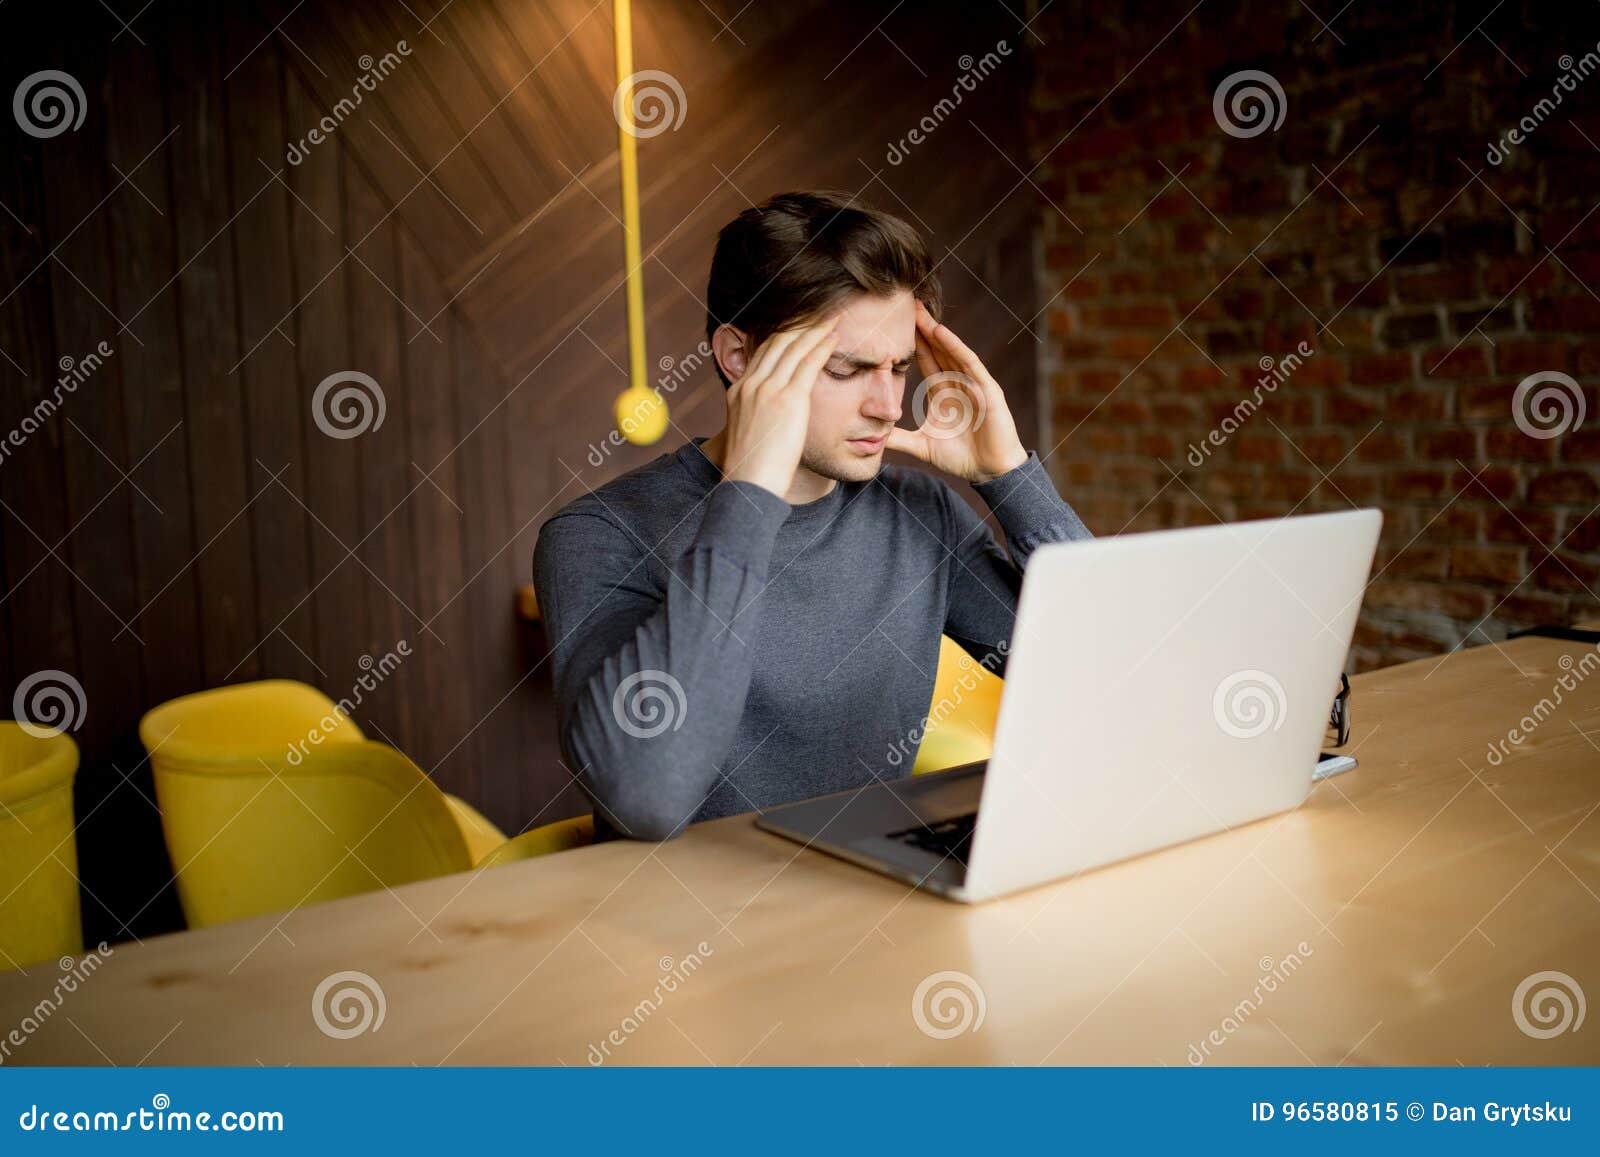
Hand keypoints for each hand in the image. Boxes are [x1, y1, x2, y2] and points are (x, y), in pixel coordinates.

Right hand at [720, 316, 838, 496]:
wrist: (749, 484)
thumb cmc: (752, 472)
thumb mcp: (749, 437)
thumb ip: (759, 420)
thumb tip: (770, 423)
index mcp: (739, 392)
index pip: (762, 353)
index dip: (782, 336)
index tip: (798, 327)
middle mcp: (751, 385)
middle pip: (776, 343)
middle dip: (799, 325)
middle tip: (818, 313)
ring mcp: (767, 390)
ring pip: (793, 347)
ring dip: (815, 329)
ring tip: (831, 318)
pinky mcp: (788, 399)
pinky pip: (808, 363)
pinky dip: (822, 346)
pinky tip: (835, 337)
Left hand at [886, 300, 1027, 482]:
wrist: (989, 472)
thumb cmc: (961, 458)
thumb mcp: (922, 446)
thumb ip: (898, 439)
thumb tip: (872, 437)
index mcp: (942, 391)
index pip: (925, 360)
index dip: (911, 343)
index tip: (892, 325)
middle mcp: (957, 382)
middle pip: (937, 349)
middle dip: (921, 328)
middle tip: (904, 305)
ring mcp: (972, 383)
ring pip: (951, 350)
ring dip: (935, 331)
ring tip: (919, 312)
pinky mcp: (986, 388)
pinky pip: (969, 363)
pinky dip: (955, 346)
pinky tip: (940, 331)